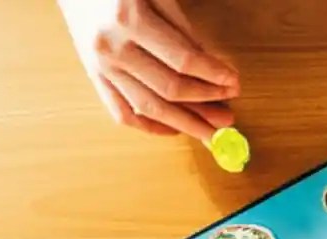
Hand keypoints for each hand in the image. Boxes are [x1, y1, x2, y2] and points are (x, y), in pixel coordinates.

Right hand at [59, 0, 238, 138]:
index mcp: (130, 19)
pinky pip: (122, 113)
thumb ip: (182, 28)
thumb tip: (211, 67)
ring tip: (210, 131)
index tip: (234, 84)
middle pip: (168, 89)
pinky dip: (150, 127)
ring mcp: (100, 66)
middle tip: (228, 114)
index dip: (213, 75)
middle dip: (204, 104)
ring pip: (148, 108)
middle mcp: (112, 47)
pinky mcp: (93, 77)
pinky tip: (174, 129)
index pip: (183, 59)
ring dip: (185, 124)